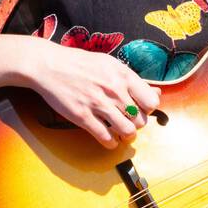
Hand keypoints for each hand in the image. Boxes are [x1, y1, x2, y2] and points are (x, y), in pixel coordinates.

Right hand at [22, 40, 160, 147]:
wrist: (50, 66)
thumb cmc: (82, 64)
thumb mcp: (112, 65)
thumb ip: (134, 81)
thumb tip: (157, 93)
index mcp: (124, 76)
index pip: (151, 102)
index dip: (147, 108)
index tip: (140, 108)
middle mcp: (114, 90)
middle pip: (140, 120)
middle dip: (136, 123)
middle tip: (127, 120)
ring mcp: (99, 104)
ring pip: (127, 131)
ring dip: (126, 135)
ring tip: (121, 131)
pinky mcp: (83, 117)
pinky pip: (105, 138)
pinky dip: (110, 143)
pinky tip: (109, 139)